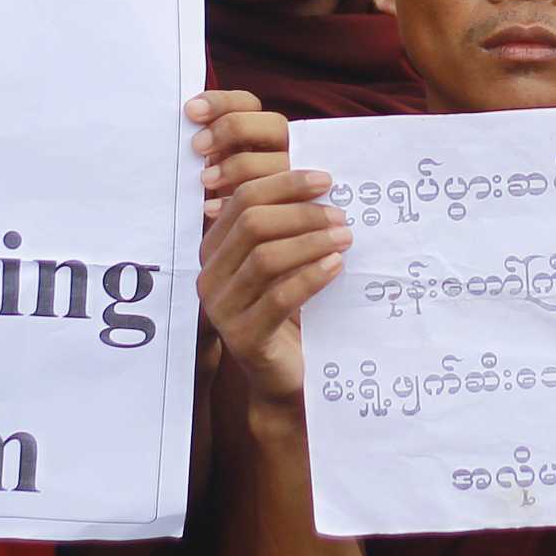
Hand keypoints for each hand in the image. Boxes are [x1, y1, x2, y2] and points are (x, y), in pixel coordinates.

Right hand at [188, 91, 340, 409]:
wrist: (284, 376)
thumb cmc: (289, 310)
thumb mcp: (283, 261)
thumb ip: (286, 225)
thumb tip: (321, 179)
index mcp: (214, 248)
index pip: (242, 198)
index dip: (284, 184)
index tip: (326, 181)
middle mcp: (209, 275)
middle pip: (250, 223)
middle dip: (300, 212)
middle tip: (340, 215)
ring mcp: (222, 308)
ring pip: (264, 258)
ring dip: (310, 241)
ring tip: (345, 237)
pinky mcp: (243, 337)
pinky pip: (278, 297)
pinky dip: (311, 276)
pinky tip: (336, 266)